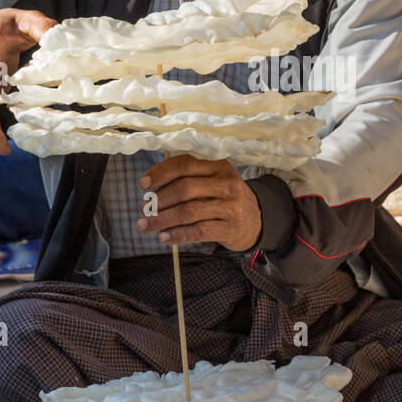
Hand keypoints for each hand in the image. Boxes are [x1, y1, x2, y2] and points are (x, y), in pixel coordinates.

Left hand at [136, 156, 261, 250]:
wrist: (257, 220)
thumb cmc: (225, 199)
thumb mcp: (214, 180)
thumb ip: (189, 179)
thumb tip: (151, 191)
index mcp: (218, 166)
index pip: (185, 164)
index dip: (161, 173)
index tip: (144, 184)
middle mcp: (226, 184)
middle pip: (185, 189)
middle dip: (159, 200)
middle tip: (144, 209)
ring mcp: (230, 206)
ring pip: (189, 211)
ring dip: (162, 219)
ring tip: (146, 226)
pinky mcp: (230, 228)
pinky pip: (198, 231)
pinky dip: (178, 234)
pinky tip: (164, 237)